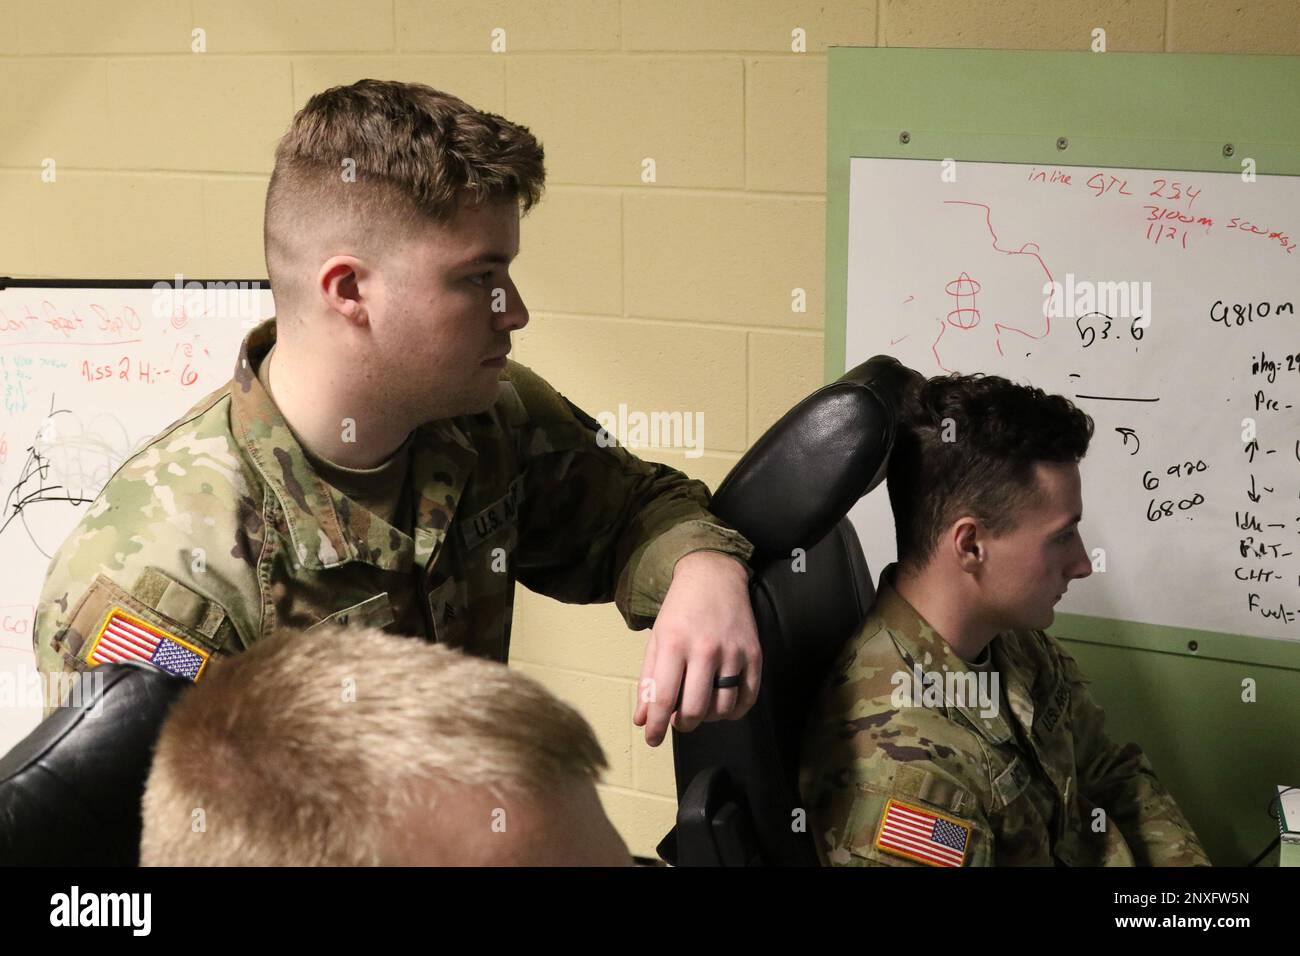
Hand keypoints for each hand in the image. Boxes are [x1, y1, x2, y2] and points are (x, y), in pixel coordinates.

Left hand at [632, 550, 760, 746]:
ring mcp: (733, 652)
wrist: (714, 577)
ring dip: (708, 718)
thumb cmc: (680, 611)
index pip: (663, 698)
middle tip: (678, 720)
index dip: (655, 726)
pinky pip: (747, 698)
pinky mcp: (754, 654)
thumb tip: (642, 719)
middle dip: (682, 724)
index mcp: (673, 644)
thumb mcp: (657, 640)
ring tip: (700, 707)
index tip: (652, 740)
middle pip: (694, 709)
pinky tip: (723, 705)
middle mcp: (704, 649)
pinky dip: (734, 711)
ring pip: (722, 708)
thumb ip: (648, 681)